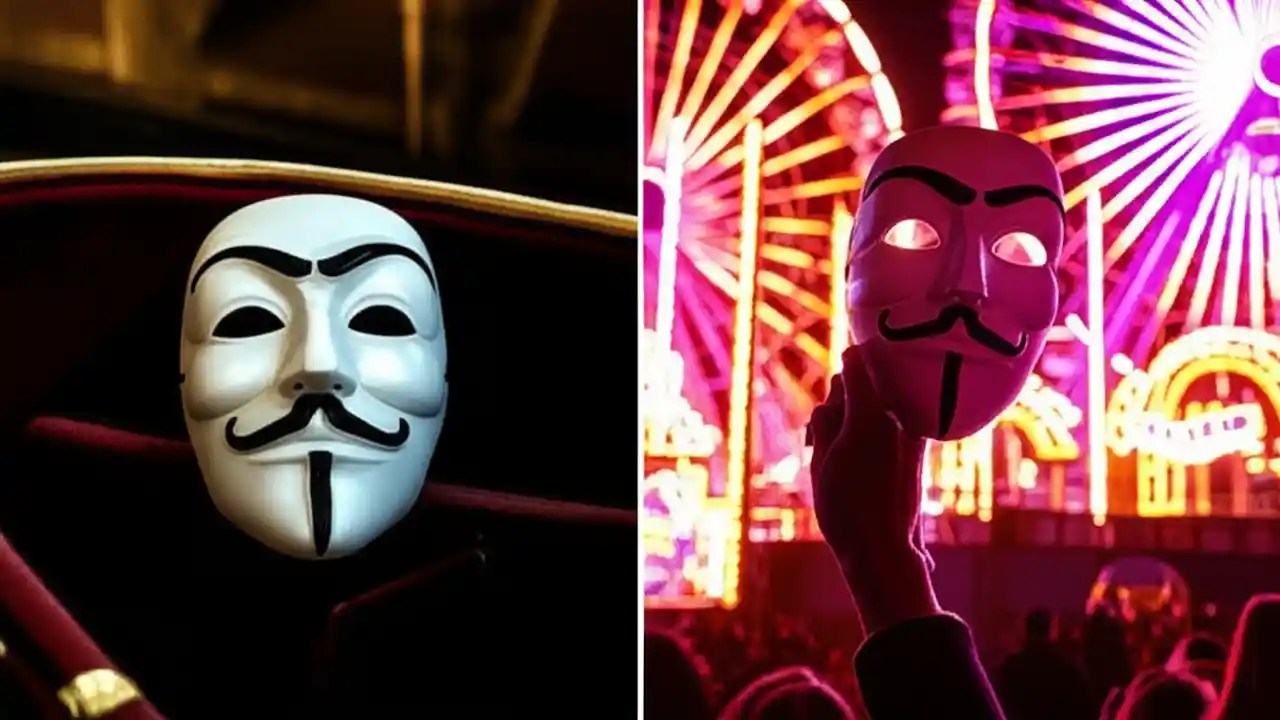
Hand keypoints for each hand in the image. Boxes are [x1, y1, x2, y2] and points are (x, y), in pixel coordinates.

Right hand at [807, 345, 939, 632]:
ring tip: (834, 458)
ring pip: (877, 405)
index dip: (841, 367)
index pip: (858, 360)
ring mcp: (911, 433)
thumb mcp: (822, 456)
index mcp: (870, 415)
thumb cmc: (845, 505)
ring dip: (854, 420)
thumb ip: (829, 415)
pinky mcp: (918, 448)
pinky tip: (855, 463)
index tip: (832, 392)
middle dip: (841, 400)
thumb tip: (839, 386)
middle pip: (865, 384)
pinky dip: (872, 433)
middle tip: (821, 439)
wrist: (882, 549)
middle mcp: (897, 418)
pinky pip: (890, 424)